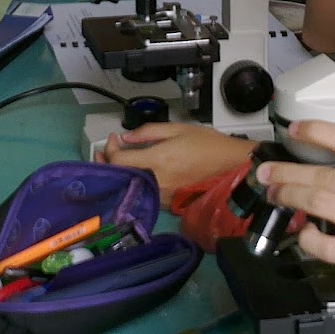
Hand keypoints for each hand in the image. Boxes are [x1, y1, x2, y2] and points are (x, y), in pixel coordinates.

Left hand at [100, 122, 253, 196]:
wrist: (233, 167)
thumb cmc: (209, 145)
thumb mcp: (178, 129)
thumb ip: (149, 132)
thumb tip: (126, 138)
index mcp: (158, 160)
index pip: (120, 160)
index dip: (110, 149)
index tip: (114, 138)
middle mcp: (157, 181)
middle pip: (120, 177)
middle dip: (106, 164)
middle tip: (101, 154)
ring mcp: (162, 196)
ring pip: (131, 187)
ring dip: (119, 174)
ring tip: (112, 163)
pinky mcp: (169, 204)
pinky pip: (145, 193)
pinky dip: (134, 183)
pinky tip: (132, 174)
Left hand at [256, 120, 334, 322]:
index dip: (317, 131)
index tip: (294, 129)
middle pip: (325, 176)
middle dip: (287, 173)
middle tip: (267, 173)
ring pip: (320, 203)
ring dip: (290, 198)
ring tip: (276, 197)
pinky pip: (327, 245)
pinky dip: (308, 239)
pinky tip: (304, 235)